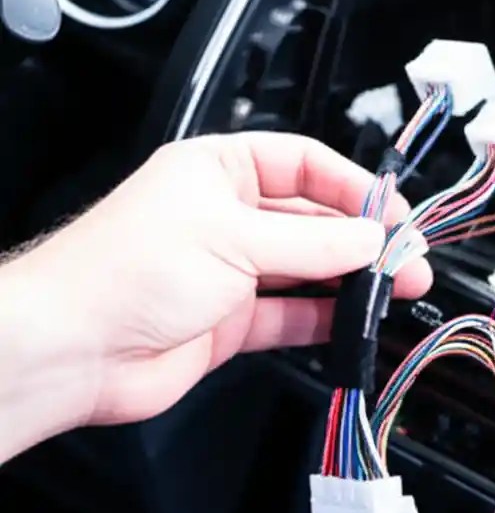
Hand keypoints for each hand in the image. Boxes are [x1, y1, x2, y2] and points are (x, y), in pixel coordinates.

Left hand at [0, 133, 430, 459]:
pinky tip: (354, 320)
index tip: (390, 211)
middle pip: (312, 219)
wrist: (71, 349)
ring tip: (396, 288)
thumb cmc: (124, 270)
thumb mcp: (235, 238)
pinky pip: (291, 315)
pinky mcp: (229, 321)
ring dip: (352, 279)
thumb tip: (370, 238)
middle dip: (361, 237)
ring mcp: (229, 270)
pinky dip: (325, 318)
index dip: (352, 185)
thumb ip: (314, 241)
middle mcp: (226, 216)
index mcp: (219, 170)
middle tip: (405, 256)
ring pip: (307, 269)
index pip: (304, 163)